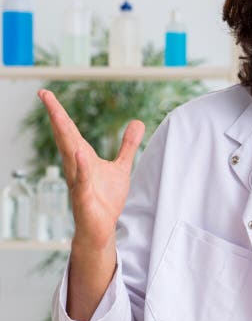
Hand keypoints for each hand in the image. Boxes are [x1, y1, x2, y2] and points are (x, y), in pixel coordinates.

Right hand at [37, 89, 144, 250]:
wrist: (101, 228)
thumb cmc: (105, 198)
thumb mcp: (122, 167)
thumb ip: (128, 145)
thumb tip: (137, 121)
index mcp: (82, 157)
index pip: (69, 130)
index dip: (59, 111)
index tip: (46, 93)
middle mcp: (76, 166)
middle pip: (65, 136)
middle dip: (56, 115)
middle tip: (44, 94)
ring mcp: (78, 181)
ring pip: (70, 155)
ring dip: (64, 136)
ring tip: (58, 115)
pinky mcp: (84, 198)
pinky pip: (82, 181)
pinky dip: (81, 167)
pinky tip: (79, 153)